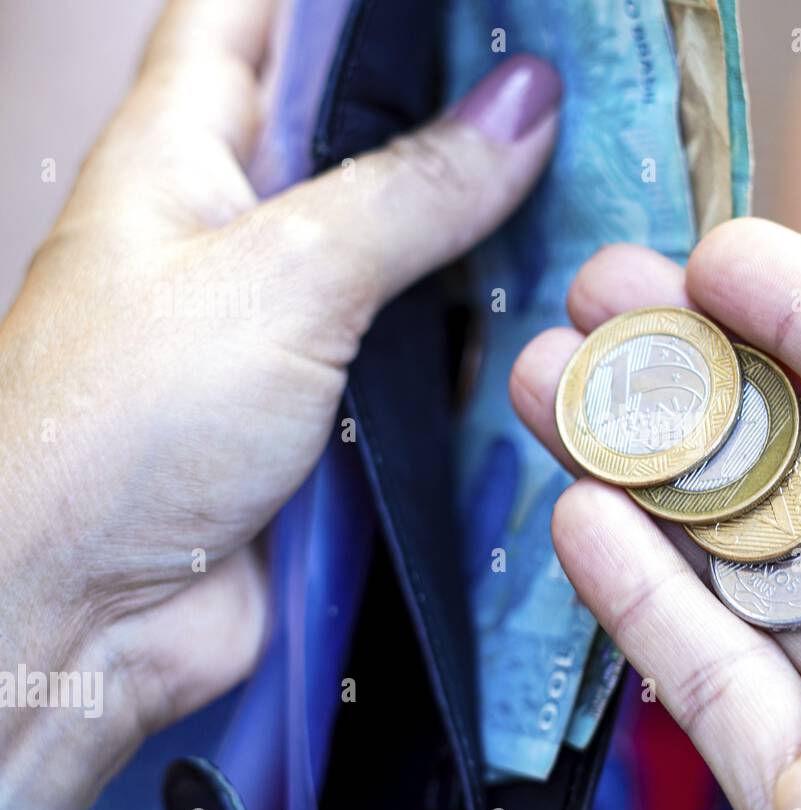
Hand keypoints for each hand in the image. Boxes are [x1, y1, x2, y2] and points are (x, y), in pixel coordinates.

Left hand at [0, 0, 560, 809]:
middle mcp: (234, 227)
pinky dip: (474, 331)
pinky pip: (416, 347)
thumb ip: (408, 192)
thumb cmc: (116, 429)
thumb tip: (521, 105)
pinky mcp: (329, 408)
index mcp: (181, 151)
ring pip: (396, 243)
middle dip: (443, 104)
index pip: (256, 18)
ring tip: (578, 186)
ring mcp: (284, 321)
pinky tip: (542, 310)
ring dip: (475, 226)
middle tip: (550, 85)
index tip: (450, 3)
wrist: (85, 619)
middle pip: (348, 130)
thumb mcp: (281, 278)